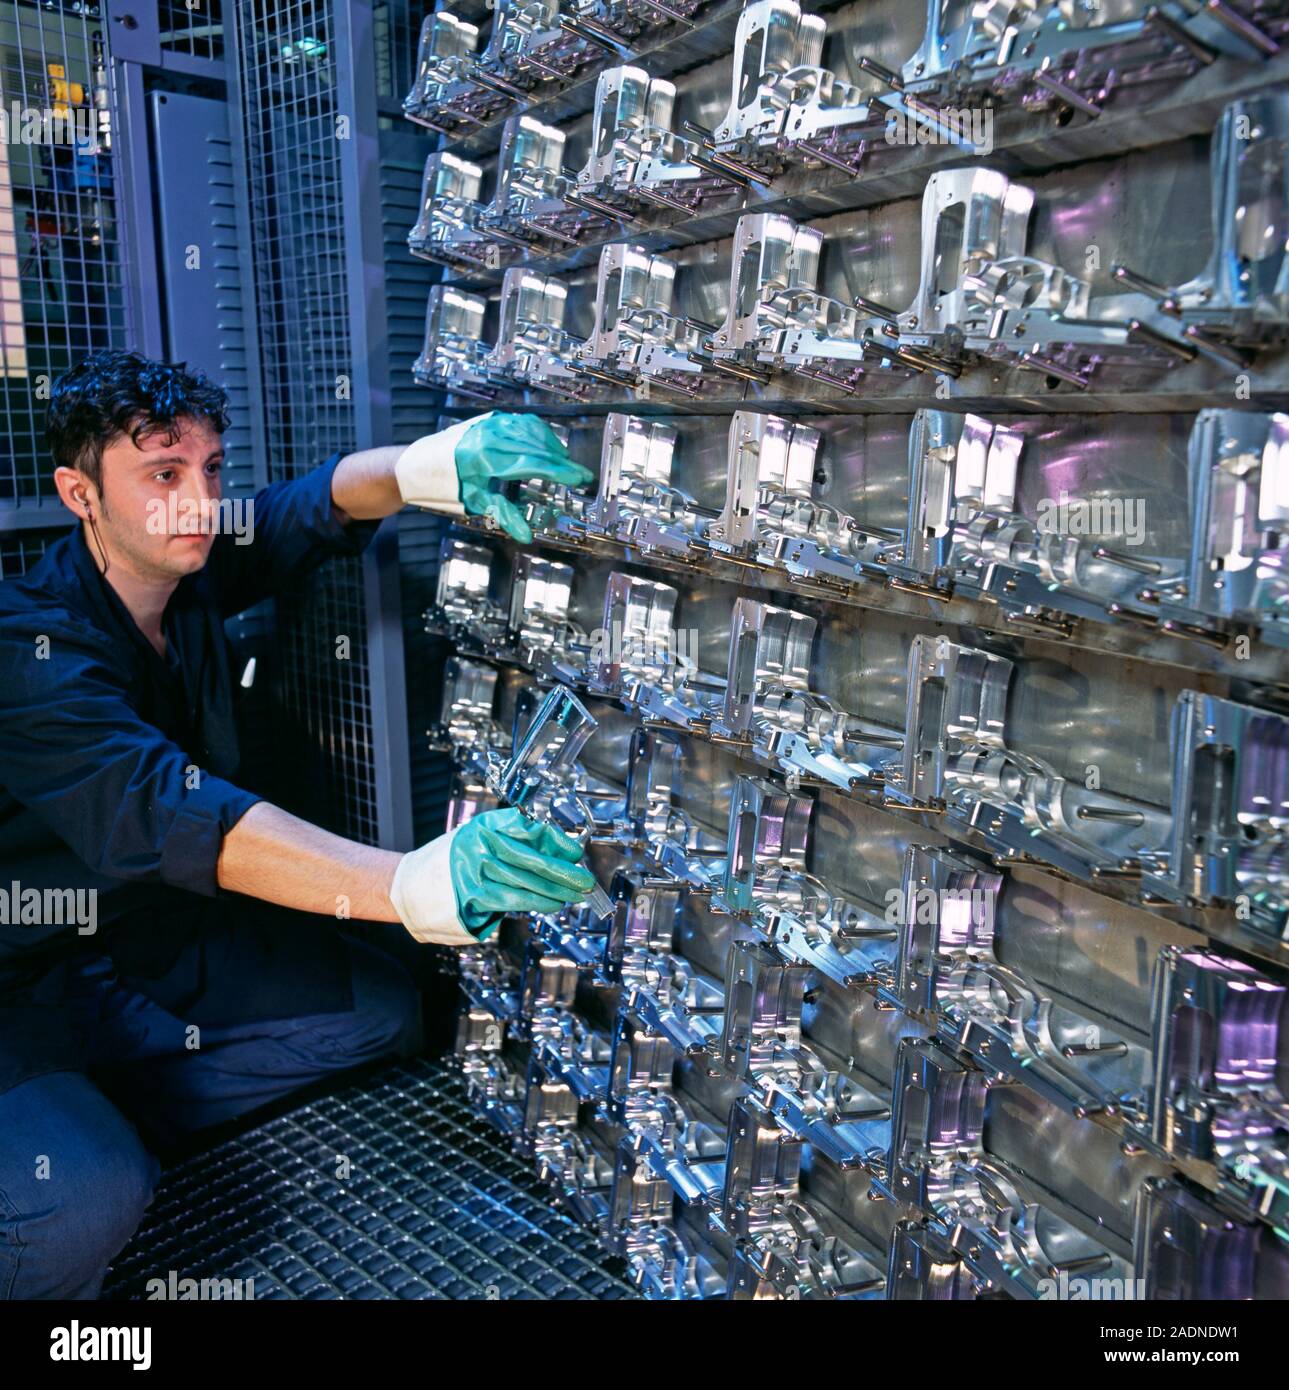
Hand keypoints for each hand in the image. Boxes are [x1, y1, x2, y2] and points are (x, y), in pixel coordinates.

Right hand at [387, 809, 597, 944]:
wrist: (407, 888)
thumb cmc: (447, 864)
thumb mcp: (475, 841)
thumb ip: (510, 842)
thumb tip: (553, 849)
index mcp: (482, 828)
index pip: (526, 828)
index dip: (555, 840)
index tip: (574, 850)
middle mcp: (479, 848)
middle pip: (531, 858)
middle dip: (562, 870)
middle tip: (584, 878)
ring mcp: (474, 874)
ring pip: (526, 882)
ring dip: (555, 890)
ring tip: (573, 893)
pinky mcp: (472, 899)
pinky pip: (512, 900)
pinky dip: (536, 902)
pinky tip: (552, 903)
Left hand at [455, 413, 595, 542]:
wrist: (420, 463)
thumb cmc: (447, 483)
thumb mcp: (476, 502)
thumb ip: (505, 516)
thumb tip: (526, 535)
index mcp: (486, 458)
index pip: (534, 464)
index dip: (560, 472)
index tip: (579, 478)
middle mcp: (490, 436)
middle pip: (537, 447)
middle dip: (562, 461)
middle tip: (581, 474)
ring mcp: (491, 424)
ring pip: (533, 431)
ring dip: (553, 447)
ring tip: (566, 463)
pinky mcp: (491, 419)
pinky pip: (522, 423)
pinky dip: (539, 434)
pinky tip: (547, 446)